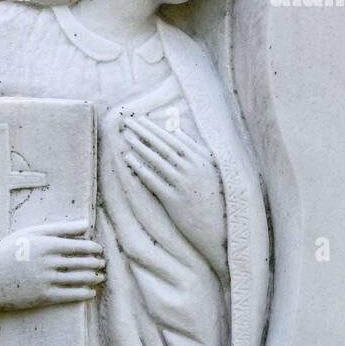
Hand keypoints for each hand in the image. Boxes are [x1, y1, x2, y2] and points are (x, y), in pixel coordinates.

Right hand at [0, 220, 104, 315]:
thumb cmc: (10, 250)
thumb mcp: (32, 233)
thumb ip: (61, 228)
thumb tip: (86, 224)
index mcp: (47, 244)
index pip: (80, 246)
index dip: (94, 249)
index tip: (99, 250)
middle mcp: (48, 262)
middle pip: (82, 263)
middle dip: (97, 263)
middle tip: (103, 263)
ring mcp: (46, 280)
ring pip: (79, 279)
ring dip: (94, 278)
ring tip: (100, 276)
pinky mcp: (43, 297)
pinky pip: (70, 296)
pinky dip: (84, 294)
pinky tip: (91, 292)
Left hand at [120, 115, 226, 273]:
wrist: (218, 226)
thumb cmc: (214, 195)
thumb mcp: (211, 167)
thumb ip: (195, 148)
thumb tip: (177, 130)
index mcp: (201, 159)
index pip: (173, 139)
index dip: (155, 128)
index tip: (141, 119)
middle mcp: (191, 169)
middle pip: (162, 146)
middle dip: (144, 132)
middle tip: (128, 121)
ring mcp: (182, 184)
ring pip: (156, 160)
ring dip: (139, 146)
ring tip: (126, 136)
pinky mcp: (174, 200)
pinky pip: (153, 180)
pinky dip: (140, 167)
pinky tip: (128, 158)